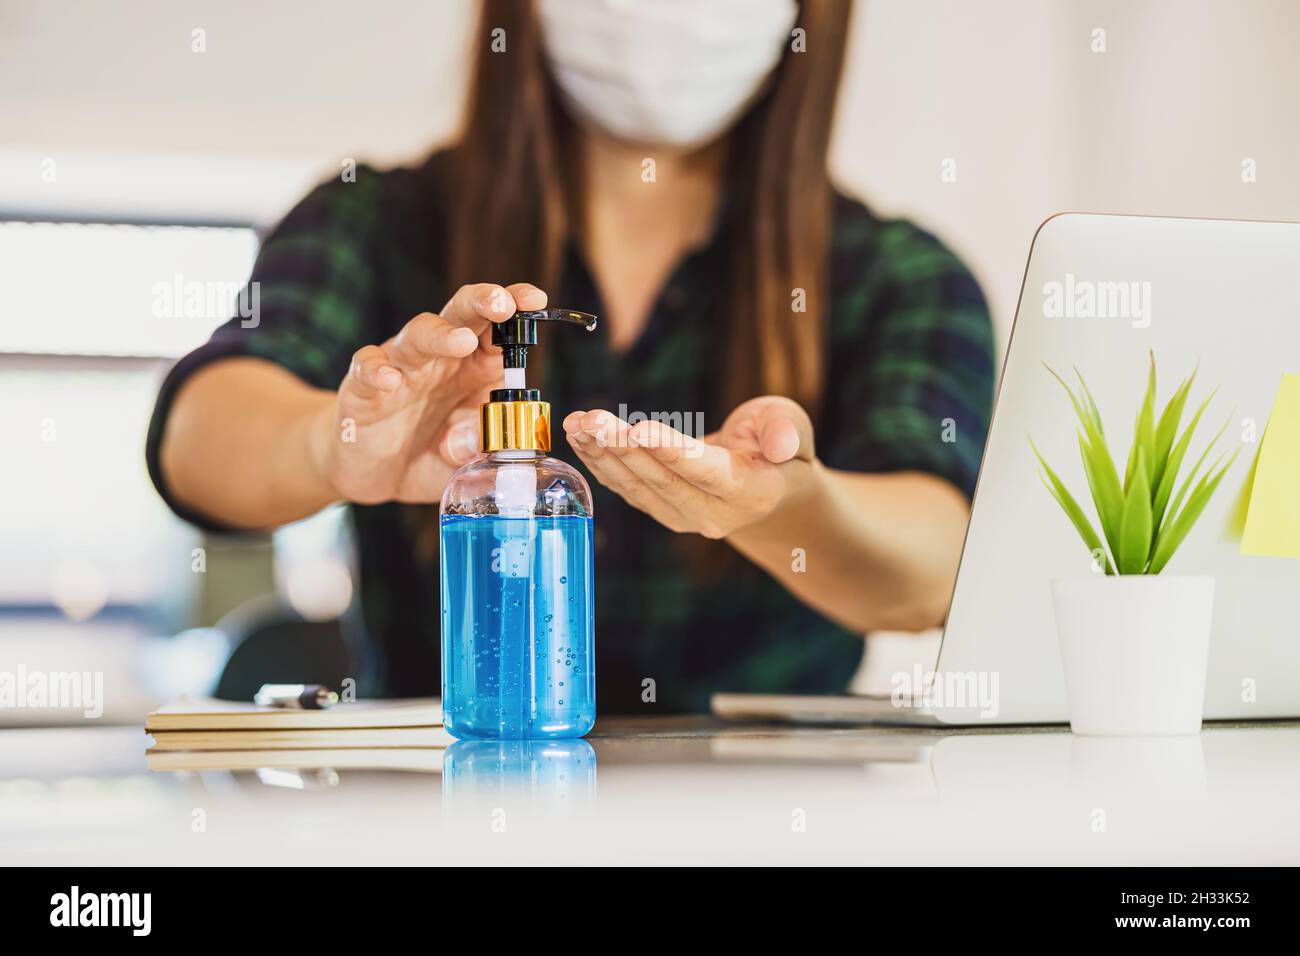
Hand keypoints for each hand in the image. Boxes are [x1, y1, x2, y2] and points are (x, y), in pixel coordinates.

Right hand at [312, 282, 546, 503]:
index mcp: (473, 369)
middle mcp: (439, 359)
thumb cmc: (429, 453)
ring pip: (417, 336)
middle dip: (481, 304)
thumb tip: (483, 440)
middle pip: (461, 317)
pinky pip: (367, 368)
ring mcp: (400, 369)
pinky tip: (390, 381)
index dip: (516, 309)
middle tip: (502, 303)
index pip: (498, 330)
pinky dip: (377, 371)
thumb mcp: (463, 458)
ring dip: (440, 335)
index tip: (536, 300)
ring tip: (461, 341)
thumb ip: (476, 448)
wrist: (376, 474)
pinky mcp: (362, 388)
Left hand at [562, 396, 818, 538]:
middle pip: (661, 480)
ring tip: (578, 422)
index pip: (704, 471)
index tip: (639, 429)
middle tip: (594, 419)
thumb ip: (786, 432)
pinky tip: (579, 434)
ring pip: (636, 486)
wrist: (768, 491)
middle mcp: (712, 514)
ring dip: (602, 453)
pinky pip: (625, 487)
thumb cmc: (780, 450)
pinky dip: (599, 460)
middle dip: (623, 447)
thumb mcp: (793, 428)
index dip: (670, 451)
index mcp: (749, 492)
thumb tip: (782, 444)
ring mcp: (682, 517)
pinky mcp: (659, 510)